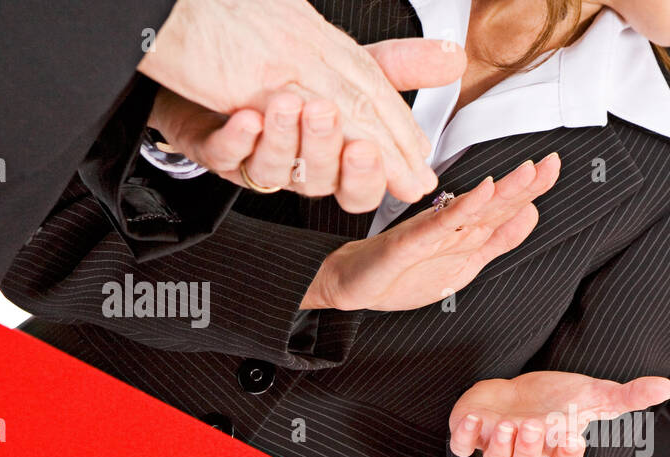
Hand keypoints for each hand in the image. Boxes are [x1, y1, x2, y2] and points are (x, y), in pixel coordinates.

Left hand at [138, 1, 467, 201]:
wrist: (214, 65)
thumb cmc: (287, 77)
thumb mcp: (352, 69)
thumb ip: (400, 70)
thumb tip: (455, 59)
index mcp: (337, 158)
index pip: (364, 183)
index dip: (376, 174)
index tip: (386, 155)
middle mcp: (301, 167)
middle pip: (323, 183)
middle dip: (330, 153)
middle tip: (330, 117)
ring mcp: (258, 161)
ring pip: (276, 172)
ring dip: (285, 140)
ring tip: (288, 104)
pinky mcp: (217, 149)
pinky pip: (227, 156)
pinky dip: (239, 138)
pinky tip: (248, 116)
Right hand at [303, 153, 560, 311]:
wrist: (352, 282)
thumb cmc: (402, 272)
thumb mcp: (465, 262)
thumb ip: (499, 239)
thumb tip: (532, 214)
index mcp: (465, 232)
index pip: (504, 209)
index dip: (530, 189)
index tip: (552, 167)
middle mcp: (451, 226)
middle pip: (495, 204)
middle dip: (525, 184)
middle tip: (552, 162)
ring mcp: (431, 232)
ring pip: (474, 209)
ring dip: (502, 190)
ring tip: (528, 171)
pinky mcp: (410, 242)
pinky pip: (440, 224)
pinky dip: (463, 208)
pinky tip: (481, 191)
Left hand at [448, 372, 669, 456]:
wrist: (517, 394)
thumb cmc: (557, 401)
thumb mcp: (595, 394)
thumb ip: (630, 395)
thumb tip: (667, 386)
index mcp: (557, 446)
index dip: (567, 451)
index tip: (570, 435)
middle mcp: (527, 452)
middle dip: (529, 449)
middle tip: (532, 426)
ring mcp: (496, 446)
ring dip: (498, 447)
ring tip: (503, 425)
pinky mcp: (471, 435)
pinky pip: (462, 446)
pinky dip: (463, 436)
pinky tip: (474, 417)